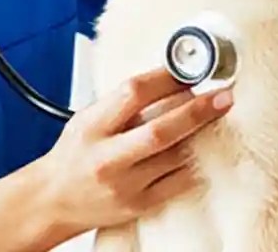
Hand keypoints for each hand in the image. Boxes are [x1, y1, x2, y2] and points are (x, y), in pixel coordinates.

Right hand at [31, 68, 232, 236]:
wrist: (54, 199)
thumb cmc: (72, 156)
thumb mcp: (86, 119)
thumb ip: (121, 104)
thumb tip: (169, 82)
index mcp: (92, 127)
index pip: (133, 94)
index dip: (166, 79)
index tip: (189, 72)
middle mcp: (107, 157)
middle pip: (161, 130)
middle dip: (198, 111)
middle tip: (224, 96)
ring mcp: (125, 185)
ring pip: (176, 157)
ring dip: (200, 135)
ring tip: (214, 119)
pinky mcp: (140, 205)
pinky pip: (179, 182)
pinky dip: (194, 164)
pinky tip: (201, 151)